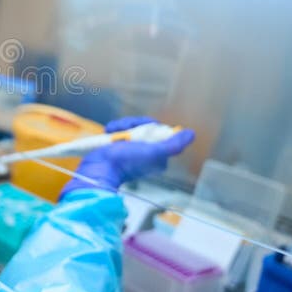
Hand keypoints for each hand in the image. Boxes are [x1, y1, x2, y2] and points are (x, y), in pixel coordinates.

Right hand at [60, 116, 194, 197]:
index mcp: (157, 154)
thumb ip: (173, 144)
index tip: (139, 127)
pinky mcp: (119, 145)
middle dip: (132, 124)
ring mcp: (132, 148)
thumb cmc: (127, 162)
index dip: (148, 125)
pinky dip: (114, 129)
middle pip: (144, 126)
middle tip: (124, 130)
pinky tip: (109, 132)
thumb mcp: (154, 152)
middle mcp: (146, 151)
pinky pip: (120, 129)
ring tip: (113, 131)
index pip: (158, 130)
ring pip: (131, 126)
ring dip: (121, 126)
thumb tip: (191, 134)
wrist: (100, 167)